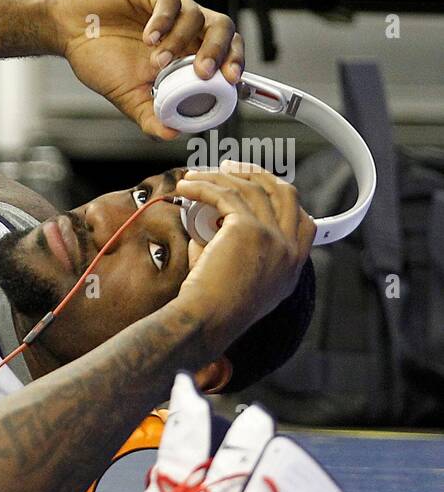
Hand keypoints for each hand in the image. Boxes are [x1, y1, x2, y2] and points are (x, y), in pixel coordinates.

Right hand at [46, 0, 243, 138]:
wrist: (64, 29)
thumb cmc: (97, 56)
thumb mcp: (126, 95)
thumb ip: (150, 114)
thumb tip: (172, 134)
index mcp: (186, 47)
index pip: (225, 50)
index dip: (234, 63)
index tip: (231, 83)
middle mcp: (182, 22)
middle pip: (222, 27)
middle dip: (220, 51)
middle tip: (205, 73)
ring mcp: (167, 2)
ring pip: (196, 15)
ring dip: (180, 42)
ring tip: (156, 62)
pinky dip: (163, 20)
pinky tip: (148, 38)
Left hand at [172, 162, 315, 350]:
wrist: (207, 322)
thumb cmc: (214, 310)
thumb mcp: (239, 282)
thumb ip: (234, 254)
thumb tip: (206, 228)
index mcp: (294, 267)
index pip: (304, 220)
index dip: (282, 198)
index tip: (256, 187)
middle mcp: (290, 250)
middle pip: (285, 194)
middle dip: (258, 175)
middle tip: (230, 169)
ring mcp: (274, 237)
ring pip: (250, 190)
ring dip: (220, 178)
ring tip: (196, 177)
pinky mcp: (248, 229)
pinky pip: (225, 195)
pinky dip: (203, 186)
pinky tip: (187, 186)